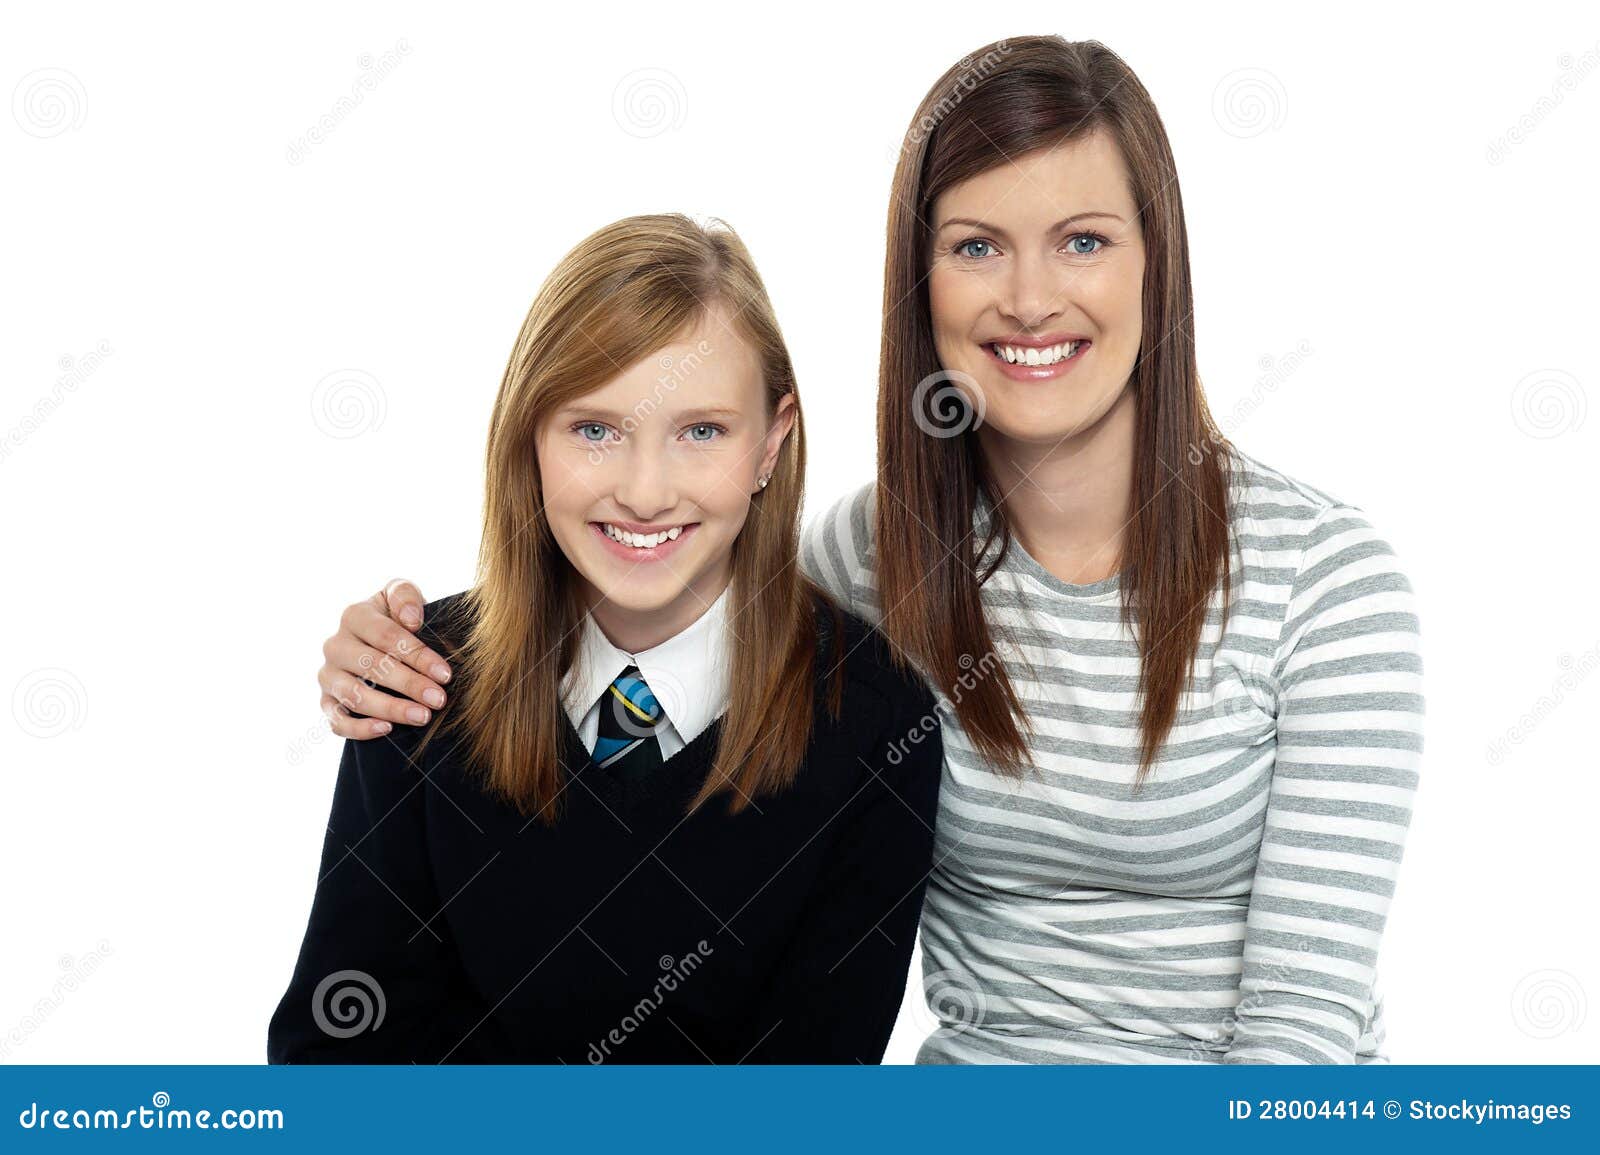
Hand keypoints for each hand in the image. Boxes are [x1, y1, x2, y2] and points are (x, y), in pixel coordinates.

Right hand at [319, 579, 452, 738]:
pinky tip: (387, 729)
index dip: (417, 656)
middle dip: (409, 684)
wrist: (379, 641)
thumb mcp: (402, 595)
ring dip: (390, 708)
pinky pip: (336, 720)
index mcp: (354, 616)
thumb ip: (405, 596)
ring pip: (354, 696)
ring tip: (422, 716)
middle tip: (439, 699)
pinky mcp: (326, 701)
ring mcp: (328, 675)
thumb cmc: (397, 617)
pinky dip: (359, 729)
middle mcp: (335, 645)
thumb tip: (411, 620)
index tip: (444, 674)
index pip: (386, 636)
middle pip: (371, 667)